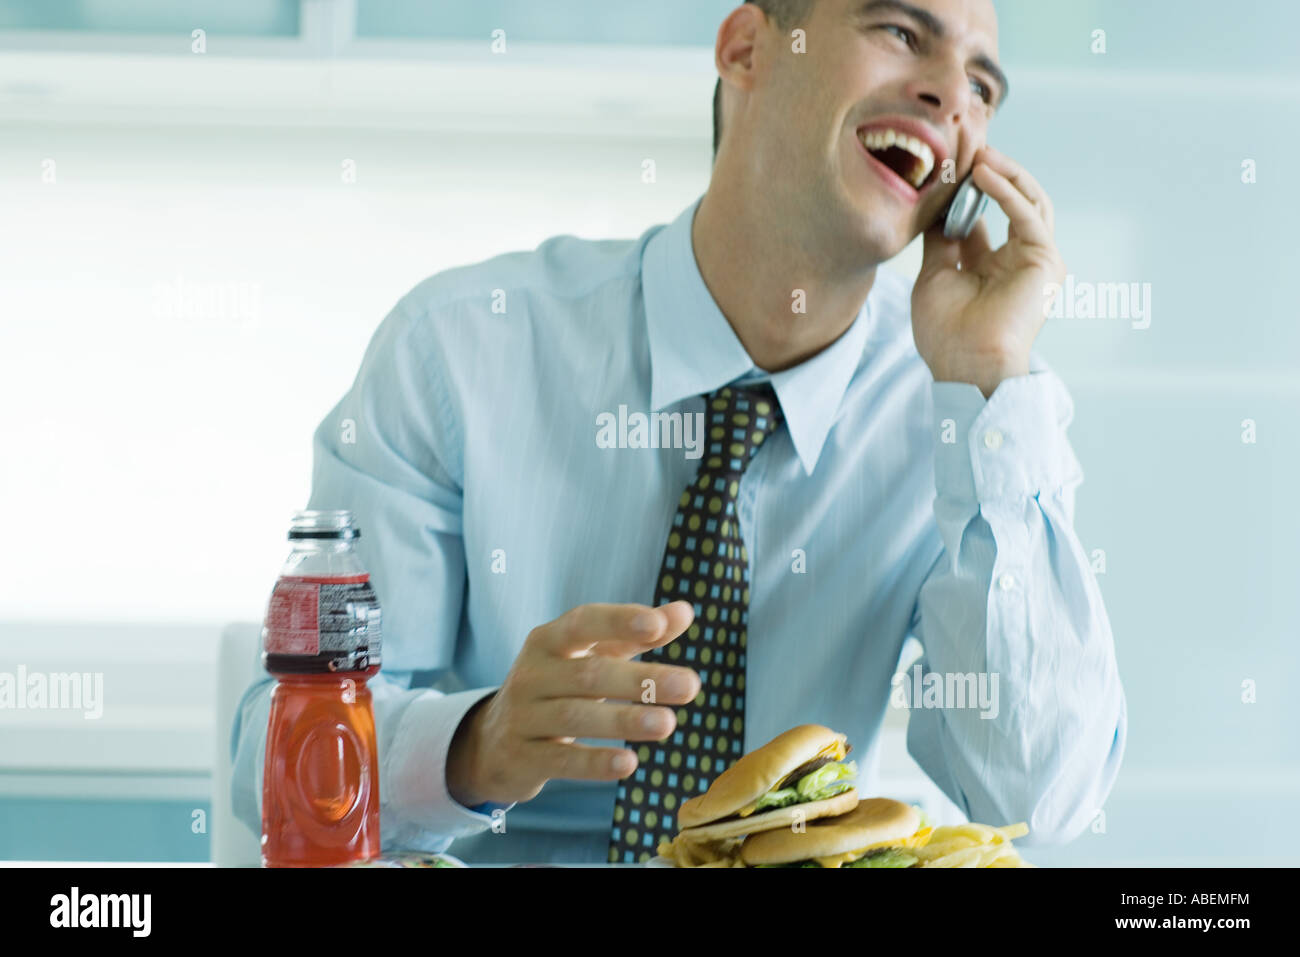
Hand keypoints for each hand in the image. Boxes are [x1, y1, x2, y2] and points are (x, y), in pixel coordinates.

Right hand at [446, 600, 700, 805]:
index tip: (658, 626)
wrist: (494, 741)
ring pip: (575, 717)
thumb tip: (685, 612)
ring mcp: (523, 716)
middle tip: (690, 685)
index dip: (619, 622)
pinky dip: (595, 763)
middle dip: (640, 680)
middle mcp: (531, 673)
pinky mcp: (523, 758)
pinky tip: (628, 763)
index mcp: (548, 640)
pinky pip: (561, 760)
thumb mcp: (588, 656)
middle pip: (588, 674)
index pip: (582, 623)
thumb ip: (636, 636)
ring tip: (668, 724)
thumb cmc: (556, 687)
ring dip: (624, 720)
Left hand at [911, 145, 1065, 397]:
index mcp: (991, 264)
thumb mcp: (934, 274)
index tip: (946, 160)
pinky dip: (1007, 192)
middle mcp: (1017, 259)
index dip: (965, 186)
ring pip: (1027, 200)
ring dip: (1003, 173)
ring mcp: (1035, 260)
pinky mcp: (1045, 260)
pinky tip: (983, 174)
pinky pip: (1028, 214)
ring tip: (978, 152)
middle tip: (967, 145)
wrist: (963, 364)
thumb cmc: (946, 333)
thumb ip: (939, 239)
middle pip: (1010, 200)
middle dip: (989, 171)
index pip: (982, 212)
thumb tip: (932, 206)